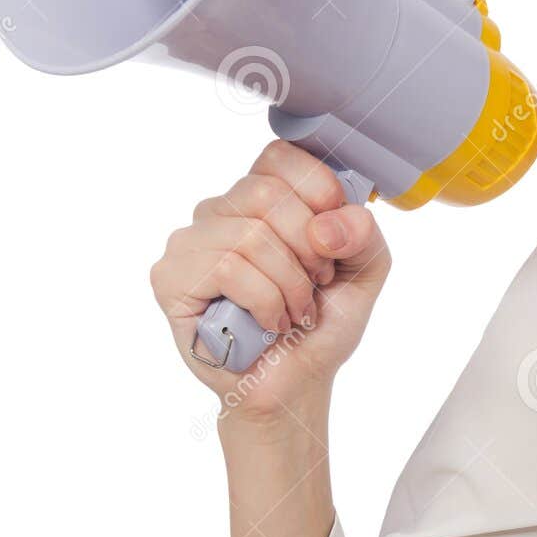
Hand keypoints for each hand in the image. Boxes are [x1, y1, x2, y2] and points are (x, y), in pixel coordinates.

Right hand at [149, 140, 392, 417]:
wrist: (296, 381)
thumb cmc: (322, 323)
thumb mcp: (365, 269)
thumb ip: (363, 231)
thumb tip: (328, 222)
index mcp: (263, 198)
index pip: (279, 155)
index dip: (316, 189)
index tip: (333, 236)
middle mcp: (222, 212)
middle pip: (266, 194)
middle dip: (308, 248)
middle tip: (316, 283)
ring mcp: (191, 242)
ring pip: (250, 235)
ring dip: (290, 285)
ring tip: (294, 311)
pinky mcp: (171, 277)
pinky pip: (227, 268)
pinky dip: (265, 302)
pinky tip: (267, 323)